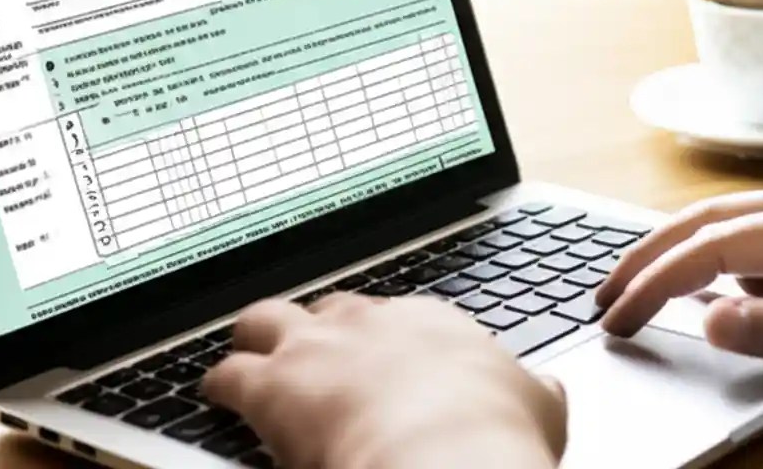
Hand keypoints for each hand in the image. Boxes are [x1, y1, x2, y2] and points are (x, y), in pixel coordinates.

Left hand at [204, 295, 565, 468]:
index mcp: (432, 323)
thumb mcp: (538, 406)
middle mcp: (371, 322)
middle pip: (329, 308)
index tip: (379, 357)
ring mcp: (318, 348)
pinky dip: (218, 385)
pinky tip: (215, 395)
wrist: (447, 456)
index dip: (381, 339)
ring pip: (266, 320)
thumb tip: (547, 390)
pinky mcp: (273, 386)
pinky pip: (227, 375)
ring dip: (255, 338)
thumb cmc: (494, 436)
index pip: (396, 317)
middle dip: (316, 328)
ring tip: (245, 355)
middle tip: (310, 349)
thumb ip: (535, 391)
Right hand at [597, 188, 762, 375]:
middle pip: (706, 219)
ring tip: (635, 284)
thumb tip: (707, 320)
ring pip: (726, 222)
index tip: (618, 316)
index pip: (713, 247)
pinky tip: (709, 288)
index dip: (656, 281)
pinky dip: (717, 260)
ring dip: (676, 251)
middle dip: (647, 255)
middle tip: (604, 294)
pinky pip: (758, 242)